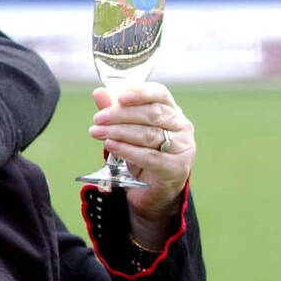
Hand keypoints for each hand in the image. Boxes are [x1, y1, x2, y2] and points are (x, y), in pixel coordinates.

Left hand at [88, 84, 194, 240]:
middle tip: (98, 118)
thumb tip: (99, 93)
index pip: (160, 94)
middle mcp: (182, 126)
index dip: (140, 93)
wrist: (152, 187)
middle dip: (121, 115)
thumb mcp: (126, 129)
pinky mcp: (176, 168)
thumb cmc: (142, 151)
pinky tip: (111, 146)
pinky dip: (128, 150)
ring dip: (119, 132)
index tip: (119, 97)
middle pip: (152, 114)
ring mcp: (182, 148)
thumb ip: (115, 110)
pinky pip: (150, 156)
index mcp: (172, 110)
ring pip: (149, 135)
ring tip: (97, 132)